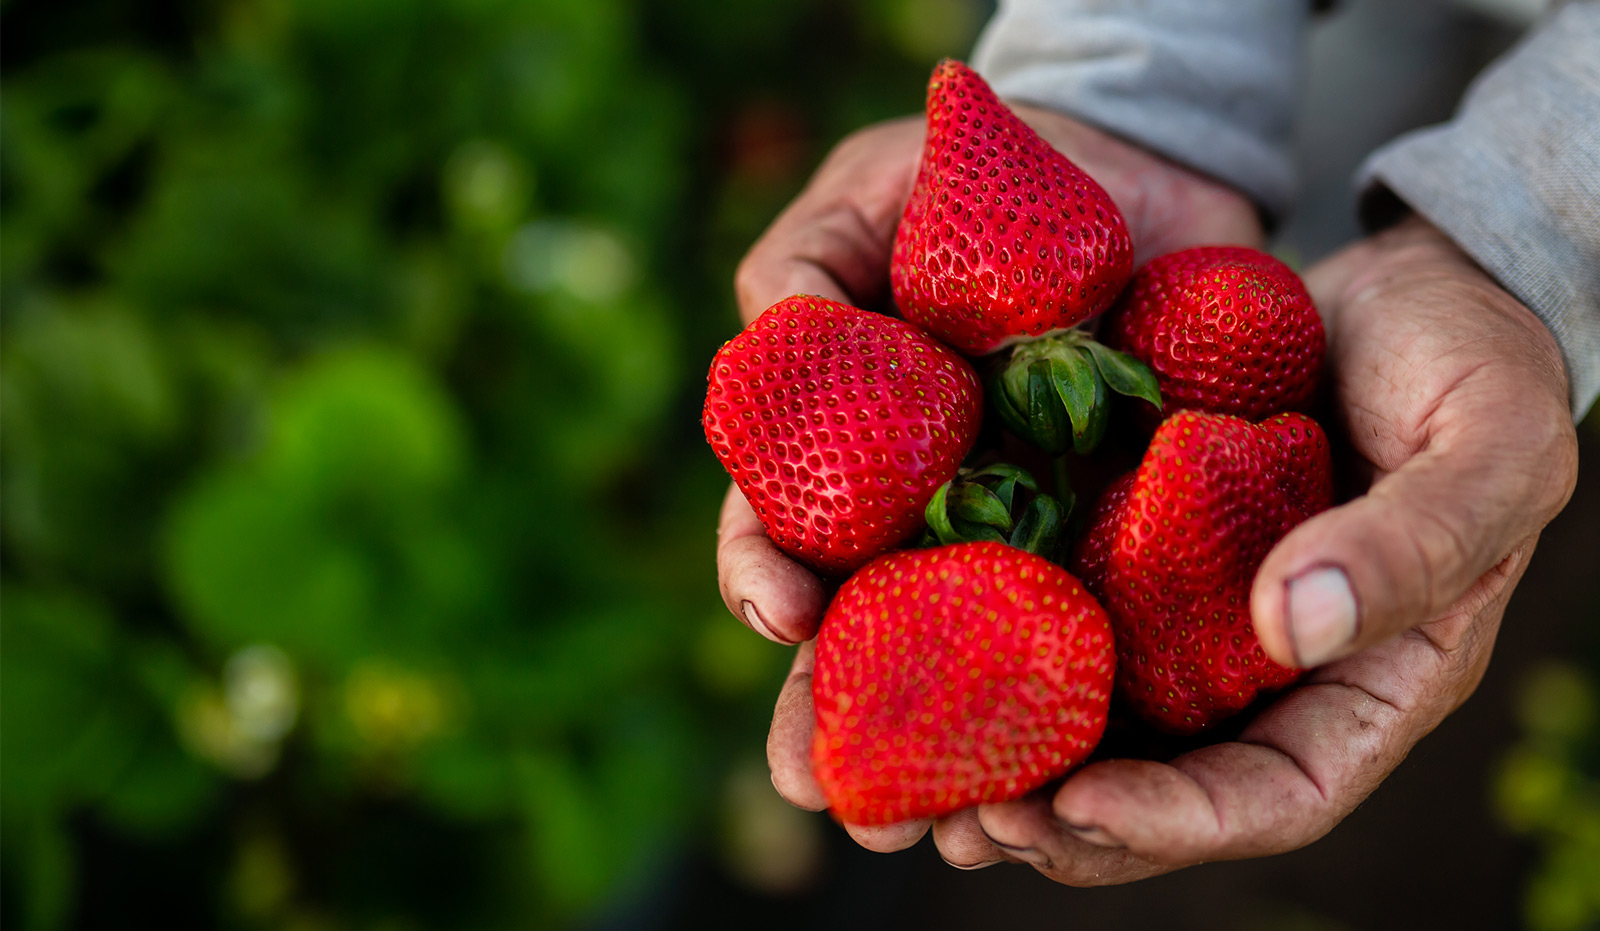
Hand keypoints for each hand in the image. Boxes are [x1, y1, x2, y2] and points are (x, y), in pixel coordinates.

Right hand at [718, 107, 1263, 849]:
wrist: (1135, 171)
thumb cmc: (973, 183)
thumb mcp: (869, 197)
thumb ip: (801, 267)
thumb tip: (769, 336)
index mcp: (848, 454)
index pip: (784, 533)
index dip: (770, 575)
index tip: (785, 613)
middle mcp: (926, 518)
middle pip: (870, 637)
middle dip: (846, 724)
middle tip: (842, 800)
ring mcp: (1029, 538)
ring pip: (980, 666)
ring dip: (960, 754)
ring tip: (955, 829)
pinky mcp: (1128, 540)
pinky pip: (1110, 629)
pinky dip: (1092, 701)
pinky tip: (1087, 768)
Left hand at [924, 215, 1578, 879]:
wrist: (1403, 287)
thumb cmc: (1476, 367)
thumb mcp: (1487, 446)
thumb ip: (1412, 543)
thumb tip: (1291, 627)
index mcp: (1366, 681)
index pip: (1274, 795)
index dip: (1177, 822)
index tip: (1080, 808)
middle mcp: (1261, 668)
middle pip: (1158, 784)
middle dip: (1059, 821)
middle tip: (962, 826)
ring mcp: (1188, 611)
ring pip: (1092, 716)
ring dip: (1002, 755)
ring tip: (913, 776)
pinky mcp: (1131, 544)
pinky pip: (1055, 608)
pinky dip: (987, 640)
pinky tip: (908, 639)